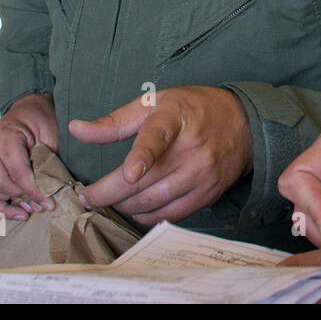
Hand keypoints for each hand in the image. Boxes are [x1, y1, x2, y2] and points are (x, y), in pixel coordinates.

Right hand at [0, 92, 58, 218]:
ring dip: (11, 204)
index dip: (32, 189)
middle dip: (23, 198)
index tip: (47, 200)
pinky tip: (15, 212)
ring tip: (31, 210)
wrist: (28, 109)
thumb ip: (49, 159)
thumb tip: (51, 188)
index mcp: (3, 135)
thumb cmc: (39, 117)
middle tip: (42, 206)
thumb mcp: (51, 132)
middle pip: (0, 183)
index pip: (16, 170)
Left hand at [71, 85, 251, 224]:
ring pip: (155, 202)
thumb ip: (114, 121)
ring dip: (125, 206)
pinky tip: (136, 208)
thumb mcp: (155, 102)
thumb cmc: (192, 109)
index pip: (158, 138)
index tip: (130, 173)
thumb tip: (76, 129)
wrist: (243, 123)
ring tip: (110, 200)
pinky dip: (147, 216)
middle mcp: (192, 147)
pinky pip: (170, 215)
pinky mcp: (208, 194)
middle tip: (88, 196)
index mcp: (175, 117)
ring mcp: (202, 173)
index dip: (143, 157)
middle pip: (146, 181)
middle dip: (108, 194)